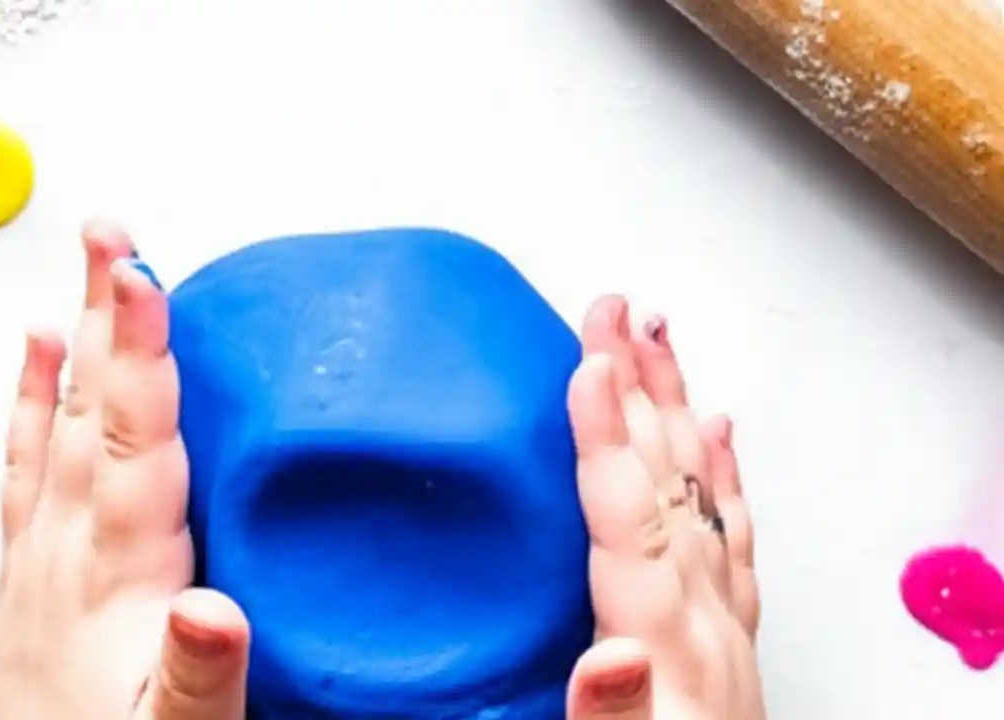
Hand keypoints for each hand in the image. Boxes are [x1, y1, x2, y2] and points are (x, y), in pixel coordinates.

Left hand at [0, 221, 249, 719]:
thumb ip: (200, 676)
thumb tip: (215, 610)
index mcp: (122, 578)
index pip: (134, 443)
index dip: (142, 355)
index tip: (142, 277)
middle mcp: (74, 552)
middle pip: (92, 411)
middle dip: (105, 317)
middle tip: (110, 234)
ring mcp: (47, 556)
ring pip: (61, 425)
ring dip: (74, 342)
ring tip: (83, 273)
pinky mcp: (36, 569)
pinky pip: (29, 466)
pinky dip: (35, 403)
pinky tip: (43, 361)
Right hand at [565, 297, 764, 718]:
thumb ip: (612, 717)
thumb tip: (616, 651)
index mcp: (664, 654)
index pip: (632, 520)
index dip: (604, 434)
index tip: (586, 355)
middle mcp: (702, 628)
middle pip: (672, 483)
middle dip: (640, 387)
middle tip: (615, 310)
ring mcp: (719, 629)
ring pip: (702, 493)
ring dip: (677, 409)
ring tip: (658, 341)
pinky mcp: (723, 642)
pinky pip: (730, 538)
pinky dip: (722, 476)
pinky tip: (715, 435)